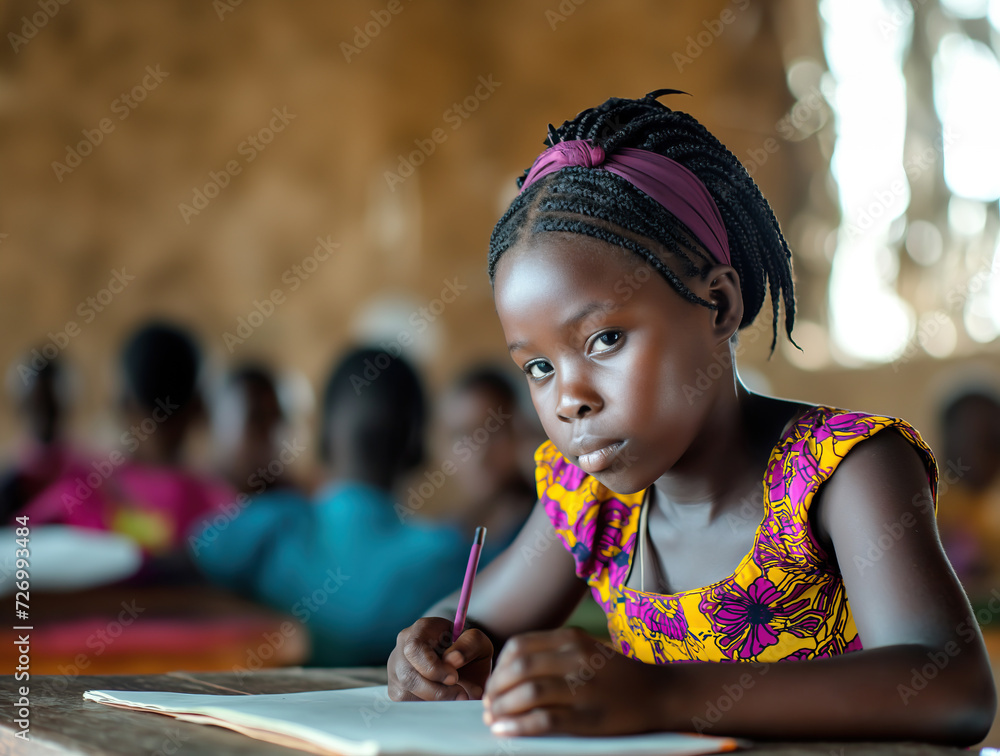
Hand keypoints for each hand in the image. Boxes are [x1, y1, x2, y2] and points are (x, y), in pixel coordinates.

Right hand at [387, 616, 493, 700]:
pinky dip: (429, 708)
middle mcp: (402, 648)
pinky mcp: (397, 691)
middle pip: (408, 676)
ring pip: (406, 694)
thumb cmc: (466, 649)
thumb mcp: (476, 641)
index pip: (415, 649)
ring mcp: (396, 670)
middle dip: (437, 691)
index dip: (432, 668)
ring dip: (435, 702)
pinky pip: (408, 705)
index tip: (454, 677)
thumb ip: (469, 645)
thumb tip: (452, 660)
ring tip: (457, 697)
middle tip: (462, 695)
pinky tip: (445, 701)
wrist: (462, 663)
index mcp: (420, 630)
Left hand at [483, 627, 660, 735]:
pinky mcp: (589, 717)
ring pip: (528, 693)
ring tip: (493, 719)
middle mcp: (576, 658)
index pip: (519, 646)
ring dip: (503, 708)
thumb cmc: (616, 674)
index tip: (492, 683)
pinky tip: (505, 731)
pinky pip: (544, 720)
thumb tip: (508, 671)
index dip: (498, 666)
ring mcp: (583, 688)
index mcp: (571, 639)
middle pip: (519, 669)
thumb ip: (553, 652)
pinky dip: (519, 726)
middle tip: (487, 705)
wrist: (659, 693)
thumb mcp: (586, 649)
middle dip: (495, 689)